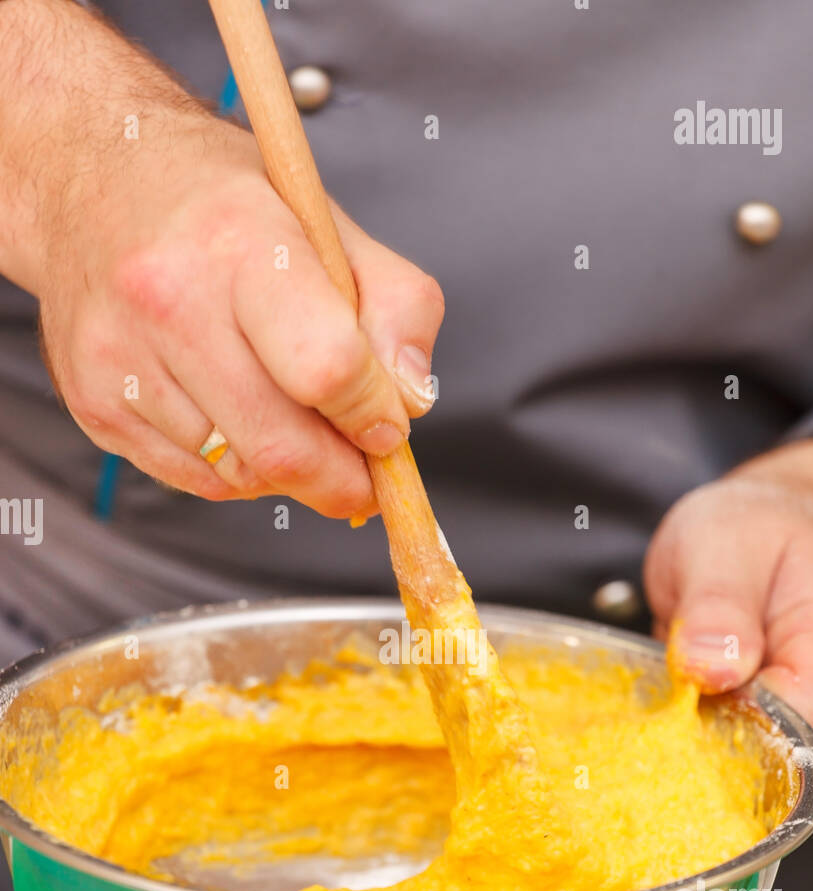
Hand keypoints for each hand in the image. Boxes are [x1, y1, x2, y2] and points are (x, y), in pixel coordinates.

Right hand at [36, 112, 442, 510]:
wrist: (92, 178)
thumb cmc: (220, 205)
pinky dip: (236, 470)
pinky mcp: (96, 404)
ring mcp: (121, 359)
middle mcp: (167, 300)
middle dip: (340, 478)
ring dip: (286, 471)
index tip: (387, 425)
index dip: (372, 414)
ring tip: (290, 417)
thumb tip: (411, 402)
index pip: (327, 369)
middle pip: (281, 448)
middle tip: (362, 469)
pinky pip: (196, 481)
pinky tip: (237, 418)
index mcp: (239, 241)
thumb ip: (398, 305)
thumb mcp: (327, 220)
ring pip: (239, 475)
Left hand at [644, 438, 812, 781]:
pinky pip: (750, 770)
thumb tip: (709, 667)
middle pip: (776, 770)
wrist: (775, 531)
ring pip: (759, 778)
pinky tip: (695, 706)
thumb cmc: (756, 532)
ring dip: (708, 745)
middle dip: (710, 743)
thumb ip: (718, 604)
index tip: (680, 707)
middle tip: (673, 686)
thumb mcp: (722, 543)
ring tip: (687, 686)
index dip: (726, 735)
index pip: (791, 737)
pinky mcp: (796, 745)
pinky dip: (712, 744)